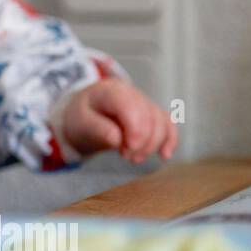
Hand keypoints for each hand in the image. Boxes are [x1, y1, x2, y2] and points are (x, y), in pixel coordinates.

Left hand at [61, 78, 177, 163]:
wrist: (83, 116)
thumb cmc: (81, 118)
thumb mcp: (81, 123)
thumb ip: (97, 130)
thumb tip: (116, 139)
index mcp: (111, 91)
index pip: (132, 107)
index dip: (135, 131)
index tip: (125, 152)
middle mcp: (131, 93)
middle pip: (149, 117)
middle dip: (142, 142)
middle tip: (125, 157)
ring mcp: (144, 102)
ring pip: (161, 122)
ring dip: (152, 145)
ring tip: (134, 158)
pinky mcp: (152, 114)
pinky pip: (168, 124)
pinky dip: (169, 140)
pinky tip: (164, 155)